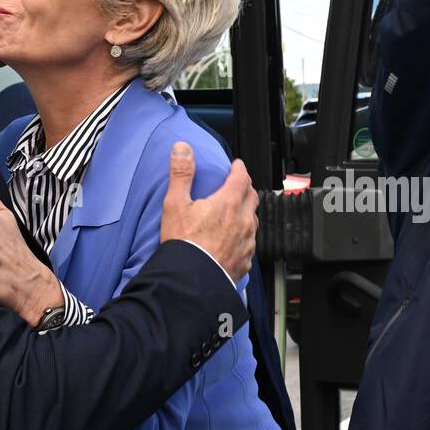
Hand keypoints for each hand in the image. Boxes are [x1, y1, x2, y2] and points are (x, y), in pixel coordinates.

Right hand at [161, 142, 257, 281]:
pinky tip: (234, 239)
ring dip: (246, 212)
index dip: (239, 169)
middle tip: (237, 185)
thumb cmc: (183, 243)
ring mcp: (247, 242)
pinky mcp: (245, 260)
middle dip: (245, 188)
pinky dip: (243, 236)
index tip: (236, 165)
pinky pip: (249, 243)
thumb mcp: (176, 204)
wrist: (190, 281)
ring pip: (253, 220)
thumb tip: (183, 149)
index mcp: (229, 204)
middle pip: (252, 197)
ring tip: (236, 212)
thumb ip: (181, 174)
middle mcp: (244, 221)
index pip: (242, 177)